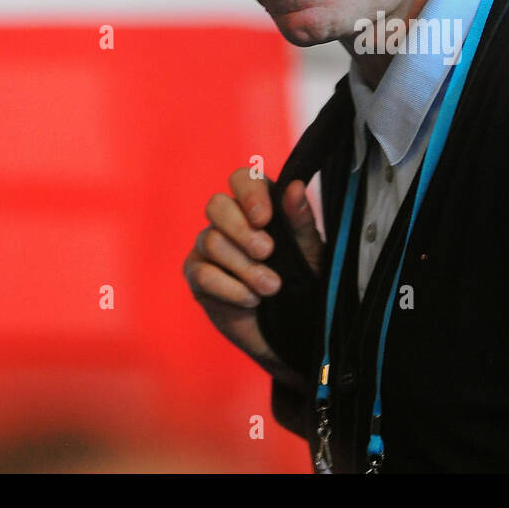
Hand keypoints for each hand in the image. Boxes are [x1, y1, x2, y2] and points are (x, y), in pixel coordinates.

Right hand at [184, 166, 325, 385]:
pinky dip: (230, 288)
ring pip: (210, 241)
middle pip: (216, 205)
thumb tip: (295, 186)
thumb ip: (300, 220)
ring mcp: (209, 247)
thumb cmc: (305, 281)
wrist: (294, 328)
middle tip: (268, 252)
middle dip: (242, 231)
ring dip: (244, 267)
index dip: (249, 194)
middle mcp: (230, 221)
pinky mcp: (197, 276)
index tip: (265, 218)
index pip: (242, 179)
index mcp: (259, 206)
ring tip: (271, 287)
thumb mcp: (310, 251)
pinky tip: (251, 300)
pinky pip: (202, 273)